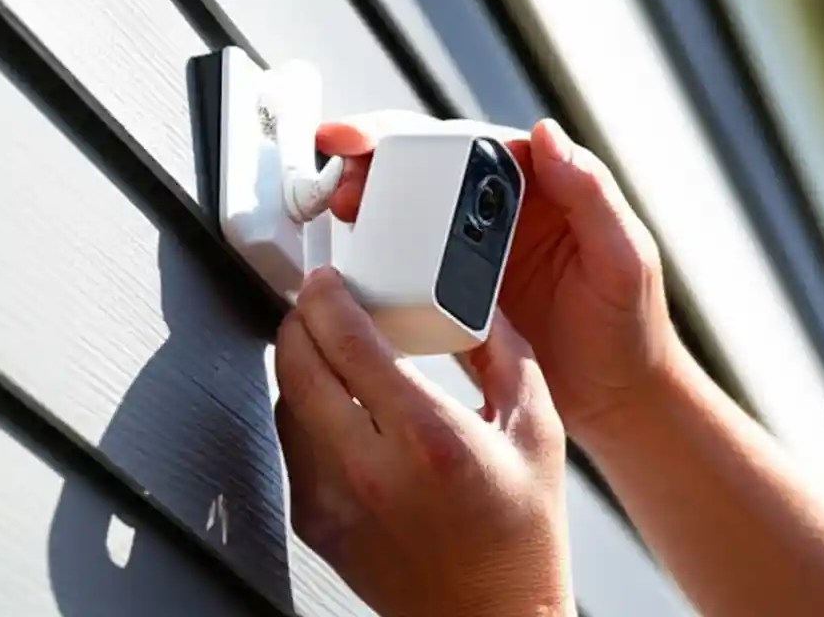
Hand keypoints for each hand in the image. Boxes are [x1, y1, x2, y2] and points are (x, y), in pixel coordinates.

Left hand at [275, 267, 572, 615]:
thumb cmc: (520, 541)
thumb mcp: (538, 432)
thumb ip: (506, 355)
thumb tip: (476, 306)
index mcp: (428, 439)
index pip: (347, 343)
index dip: (327, 297)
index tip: (329, 281)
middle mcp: (369, 471)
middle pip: (297, 365)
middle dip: (301, 320)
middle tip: (320, 304)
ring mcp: (333, 501)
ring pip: (285, 402)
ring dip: (301, 365)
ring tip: (333, 352)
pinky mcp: (316, 523)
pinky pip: (293, 445)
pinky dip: (305, 412)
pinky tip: (339, 407)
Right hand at [318, 117, 675, 450]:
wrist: (616, 400)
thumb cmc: (633, 329)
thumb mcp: (625, 257)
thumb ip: (592, 195)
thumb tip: (545, 132)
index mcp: (542, 188)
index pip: (470, 144)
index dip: (415, 133)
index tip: (372, 137)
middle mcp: (502, 212)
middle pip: (427, 168)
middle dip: (374, 159)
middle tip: (336, 171)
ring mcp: (474, 253)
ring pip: (409, 211)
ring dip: (368, 200)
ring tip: (332, 206)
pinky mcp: (455, 295)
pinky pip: (408, 265)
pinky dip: (374, 257)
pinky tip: (348, 259)